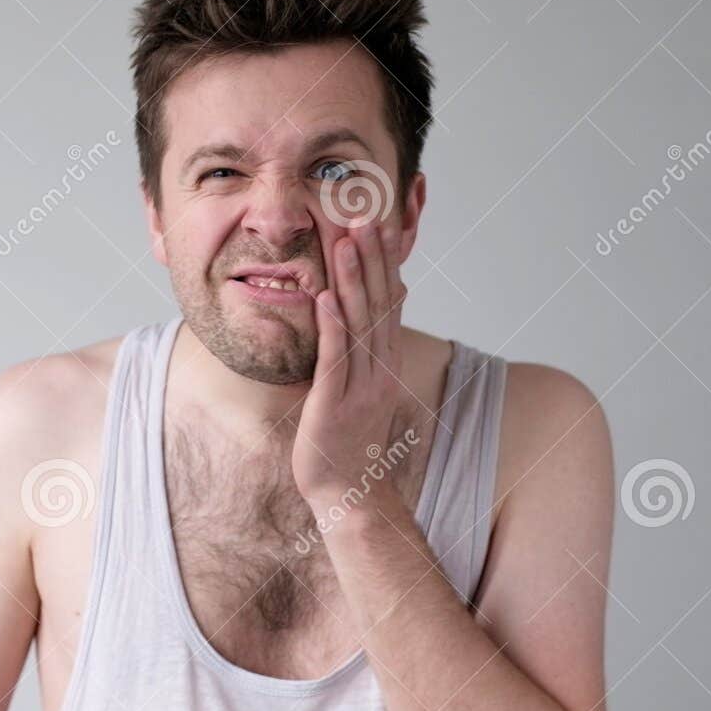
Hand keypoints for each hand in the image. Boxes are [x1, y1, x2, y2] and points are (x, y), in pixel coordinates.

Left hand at [292, 218, 409, 514]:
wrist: (348, 493)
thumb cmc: (344, 441)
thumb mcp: (355, 388)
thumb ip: (357, 353)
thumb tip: (351, 315)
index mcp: (384, 363)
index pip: (387, 302)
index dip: (383, 263)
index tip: (379, 224)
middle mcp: (379, 370)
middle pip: (377, 304)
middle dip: (370, 259)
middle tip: (364, 217)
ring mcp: (360, 388)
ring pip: (359, 324)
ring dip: (352, 281)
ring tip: (345, 242)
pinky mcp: (335, 405)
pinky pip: (335, 359)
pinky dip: (332, 326)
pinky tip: (323, 297)